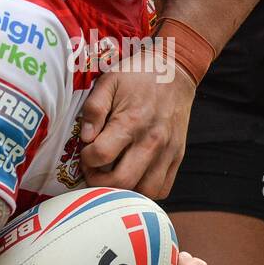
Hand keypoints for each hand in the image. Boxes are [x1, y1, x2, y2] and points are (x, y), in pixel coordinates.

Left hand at [78, 50, 195, 198]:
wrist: (176, 72)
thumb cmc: (138, 76)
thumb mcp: (109, 81)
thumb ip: (94, 108)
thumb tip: (86, 137)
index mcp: (131, 121)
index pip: (101, 156)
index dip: (86, 159)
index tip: (86, 152)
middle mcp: (151, 141)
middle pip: (121, 183)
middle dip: (99, 183)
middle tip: (94, 170)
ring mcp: (167, 152)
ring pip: (144, 192)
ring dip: (124, 191)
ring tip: (114, 176)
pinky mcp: (177, 157)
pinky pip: (163, 189)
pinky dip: (146, 191)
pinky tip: (134, 178)